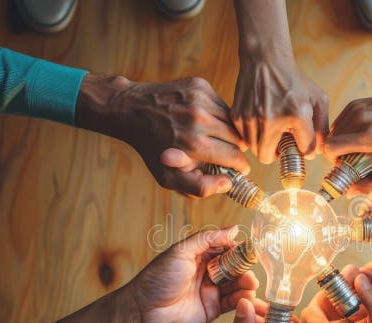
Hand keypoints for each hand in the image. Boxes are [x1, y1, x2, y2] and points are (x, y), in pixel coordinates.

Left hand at [76, 74, 248, 196]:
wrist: (131, 111)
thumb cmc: (152, 148)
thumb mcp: (169, 178)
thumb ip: (199, 187)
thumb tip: (228, 183)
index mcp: (195, 144)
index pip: (236, 157)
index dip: (240, 166)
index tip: (240, 169)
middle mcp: (199, 119)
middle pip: (238, 138)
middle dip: (236, 149)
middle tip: (226, 154)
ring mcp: (200, 99)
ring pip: (233, 120)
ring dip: (229, 131)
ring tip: (215, 138)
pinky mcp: (200, 85)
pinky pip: (223, 104)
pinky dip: (219, 115)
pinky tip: (205, 120)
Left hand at [125, 226, 258, 322]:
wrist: (144, 311)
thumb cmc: (158, 278)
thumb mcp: (181, 251)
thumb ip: (207, 238)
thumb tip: (233, 229)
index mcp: (200, 256)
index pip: (225, 249)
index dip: (238, 250)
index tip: (250, 251)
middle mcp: (207, 272)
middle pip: (233, 268)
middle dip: (244, 268)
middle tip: (250, 271)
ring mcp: (211, 291)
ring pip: (236, 285)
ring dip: (246, 283)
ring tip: (251, 284)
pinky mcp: (213, 309)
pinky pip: (232, 303)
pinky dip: (242, 299)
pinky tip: (247, 296)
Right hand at [232, 55, 328, 162]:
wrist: (265, 60)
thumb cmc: (292, 79)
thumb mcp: (317, 99)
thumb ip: (322, 127)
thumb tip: (317, 152)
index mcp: (297, 115)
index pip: (305, 150)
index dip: (305, 148)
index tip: (302, 142)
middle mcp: (271, 120)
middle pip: (268, 157)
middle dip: (275, 153)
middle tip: (281, 141)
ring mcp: (251, 119)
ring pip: (254, 150)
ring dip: (263, 145)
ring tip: (271, 130)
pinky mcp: (238, 116)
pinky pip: (244, 139)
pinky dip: (252, 135)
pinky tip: (260, 122)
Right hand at [301, 266, 371, 322]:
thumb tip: (358, 274)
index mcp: (362, 313)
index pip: (347, 288)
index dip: (346, 277)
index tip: (350, 271)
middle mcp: (343, 321)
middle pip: (325, 297)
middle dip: (331, 290)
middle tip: (341, 288)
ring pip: (313, 314)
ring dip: (324, 318)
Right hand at [324, 85, 371, 191]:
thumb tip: (351, 193)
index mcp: (369, 137)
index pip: (331, 148)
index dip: (332, 160)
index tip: (343, 165)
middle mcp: (360, 120)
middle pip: (329, 140)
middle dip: (335, 153)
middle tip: (349, 159)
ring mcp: (357, 109)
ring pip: (333, 130)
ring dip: (338, 141)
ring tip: (354, 148)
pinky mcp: (358, 103)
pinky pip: (340, 120)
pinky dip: (343, 130)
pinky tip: (357, 136)